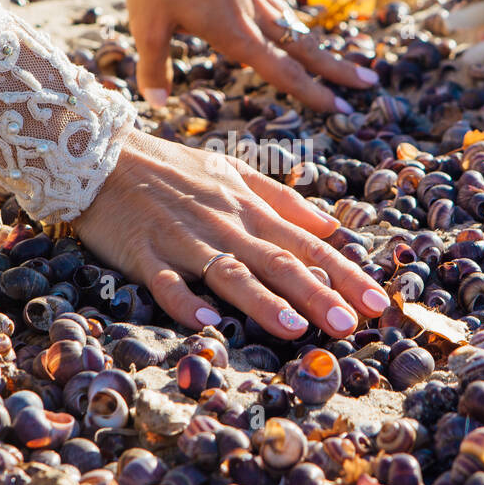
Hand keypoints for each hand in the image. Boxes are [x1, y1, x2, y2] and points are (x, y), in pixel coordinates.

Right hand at [72, 129, 390, 338]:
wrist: (103, 156)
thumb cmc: (173, 169)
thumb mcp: (233, 174)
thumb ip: (283, 201)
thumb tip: (333, 228)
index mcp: (249, 209)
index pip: (308, 246)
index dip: (346, 275)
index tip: (380, 304)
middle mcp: (224, 225)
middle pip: (277, 262)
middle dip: (317, 295)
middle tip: (350, 327)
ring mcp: (183, 241)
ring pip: (229, 273)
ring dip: (262, 301)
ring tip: (294, 329)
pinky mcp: (143, 255)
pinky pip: (166, 283)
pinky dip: (185, 303)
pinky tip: (207, 324)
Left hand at [119, 0, 377, 112]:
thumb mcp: (147, 23)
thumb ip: (153, 66)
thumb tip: (154, 102)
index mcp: (236, 33)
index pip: (284, 71)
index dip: (312, 93)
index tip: (339, 108)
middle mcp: (254, 14)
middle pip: (305, 50)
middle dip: (338, 72)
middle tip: (369, 86)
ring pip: (297, 28)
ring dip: (322, 49)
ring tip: (343, 64)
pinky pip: (280, 8)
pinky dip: (296, 26)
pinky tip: (295, 28)